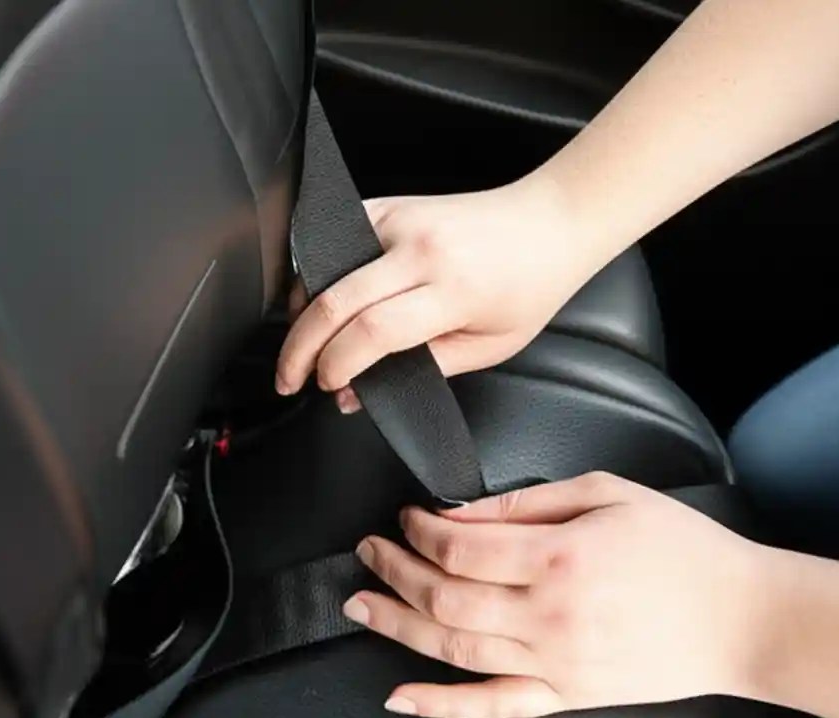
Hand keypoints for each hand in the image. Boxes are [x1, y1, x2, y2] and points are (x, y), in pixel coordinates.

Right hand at [276, 177, 600, 411]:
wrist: (550, 222)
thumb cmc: (528, 286)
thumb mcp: (490, 347)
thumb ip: (423, 370)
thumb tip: (359, 393)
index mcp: (452, 290)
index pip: (374, 331)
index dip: (337, 365)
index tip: (326, 386)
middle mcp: (421, 249)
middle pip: (336, 301)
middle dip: (300, 348)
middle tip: (289, 378)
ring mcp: (400, 220)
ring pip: (324, 266)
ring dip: (300, 309)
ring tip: (303, 343)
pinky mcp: (390, 204)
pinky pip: (333, 237)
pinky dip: (317, 272)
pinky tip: (318, 299)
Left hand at [342, 473, 773, 717]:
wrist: (742, 618)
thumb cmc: (683, 551)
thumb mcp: (609, 494)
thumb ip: (529, 503)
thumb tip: (463, 511)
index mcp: (561, 558)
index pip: (460, 547)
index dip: (419, 530)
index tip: (407, 518)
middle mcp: (550, 616)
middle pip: (446, 596)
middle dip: (395, 571)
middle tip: (368, 553)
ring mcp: (556, 664)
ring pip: (454, 649)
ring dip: (399, 625)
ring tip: (362, 605)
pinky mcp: (567, 696)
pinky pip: (492, 708)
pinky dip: (441, 707)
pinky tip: (401, 698)